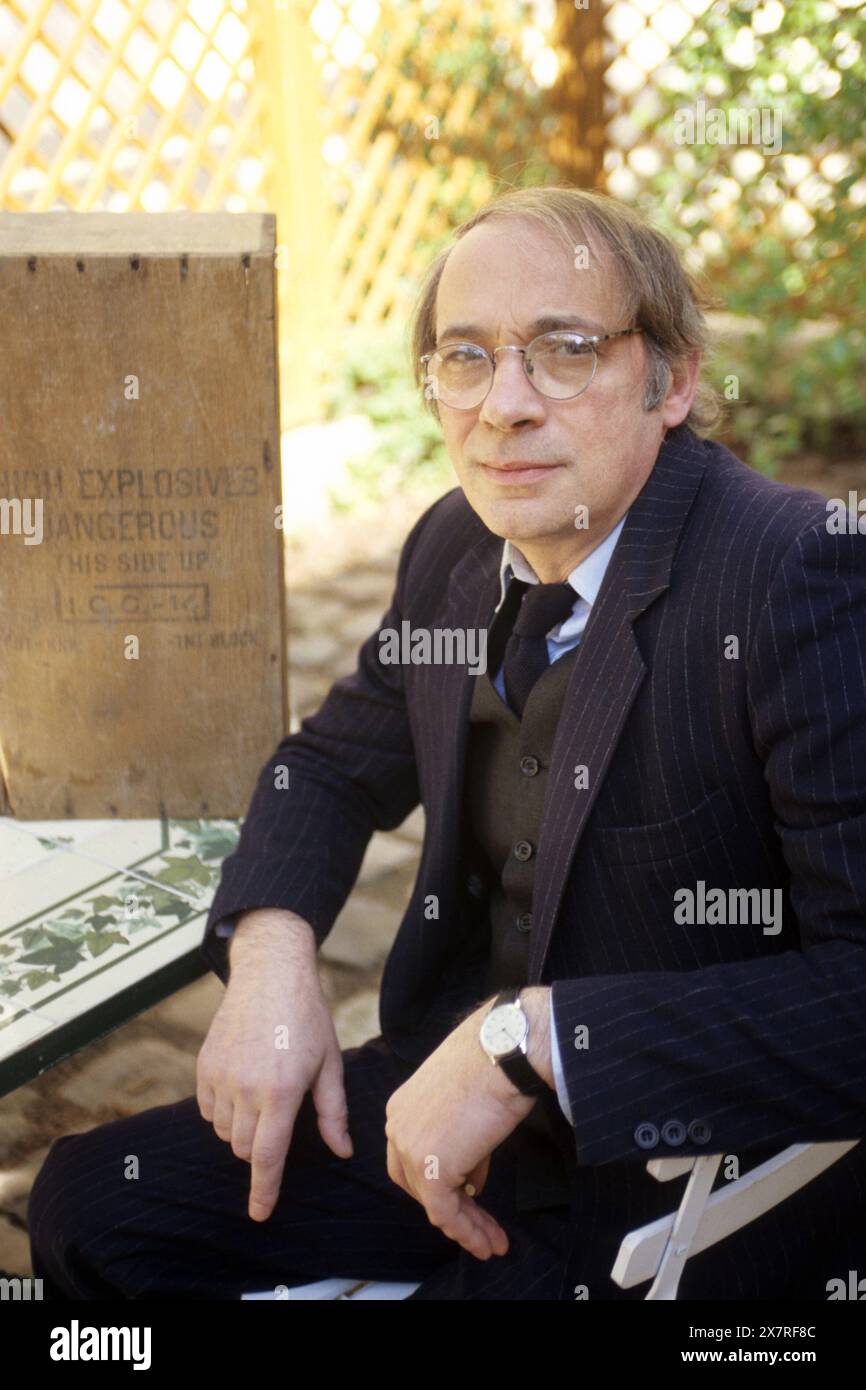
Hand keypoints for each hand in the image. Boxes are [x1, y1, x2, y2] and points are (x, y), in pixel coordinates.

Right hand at [196, 909, 351, 1222]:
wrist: (270, 973)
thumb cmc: (307, 1017)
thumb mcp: (329, 1063)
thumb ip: (333, 1112)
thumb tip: (342, 1150)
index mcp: (280, 1092)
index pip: (268, 1157)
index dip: (264, 1190)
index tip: (260, 1214)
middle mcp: (246, 1089)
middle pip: (245, 1148)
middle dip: (261, 1147)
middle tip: (280, 1115)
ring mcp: (220, 1077)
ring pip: (224, 1131)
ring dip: (241, 1127)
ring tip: (264, 1092)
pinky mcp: (204, 1066)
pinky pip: (206, 1109)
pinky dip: (222, 1109)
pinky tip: (242, 1083)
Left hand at [384, 1000, 540, 1260]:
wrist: (502, 1054)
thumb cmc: (492, 1065)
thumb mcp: (465, 1105)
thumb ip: (460, 1143)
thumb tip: (470, 1180)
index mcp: (401, 1107)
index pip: (411, 1156)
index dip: (439, 1179)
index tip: (471, 1193)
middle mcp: (397, 1127)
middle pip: (414, 1183)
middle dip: (448, 1206)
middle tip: (479, 1222)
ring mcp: (410, 1149)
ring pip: (433, 1203)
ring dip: (466, 1226)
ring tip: (492, 1242)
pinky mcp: (431, 1170)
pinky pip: (446, 1214)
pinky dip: (467, 1232)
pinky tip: (486, 1243)